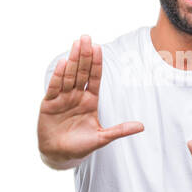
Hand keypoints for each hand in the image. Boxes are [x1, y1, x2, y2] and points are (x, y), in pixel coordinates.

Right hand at [38, 35, 143, 167]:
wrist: (60, 154)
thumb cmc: (81, 145)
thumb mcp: (103, 138)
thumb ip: (120, 130)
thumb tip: (142, 126)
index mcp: (90, 101)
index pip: (95, 79)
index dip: (97, 64)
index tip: (100, 48)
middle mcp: (77, 96)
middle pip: (82, 72)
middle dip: (85, 55)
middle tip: (86, 37)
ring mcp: (63, 98)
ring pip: (69, 76)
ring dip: (73, 60)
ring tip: (76, 44)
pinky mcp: (49, 104)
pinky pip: (55, 87)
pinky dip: (59, 76)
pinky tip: (63, 63)